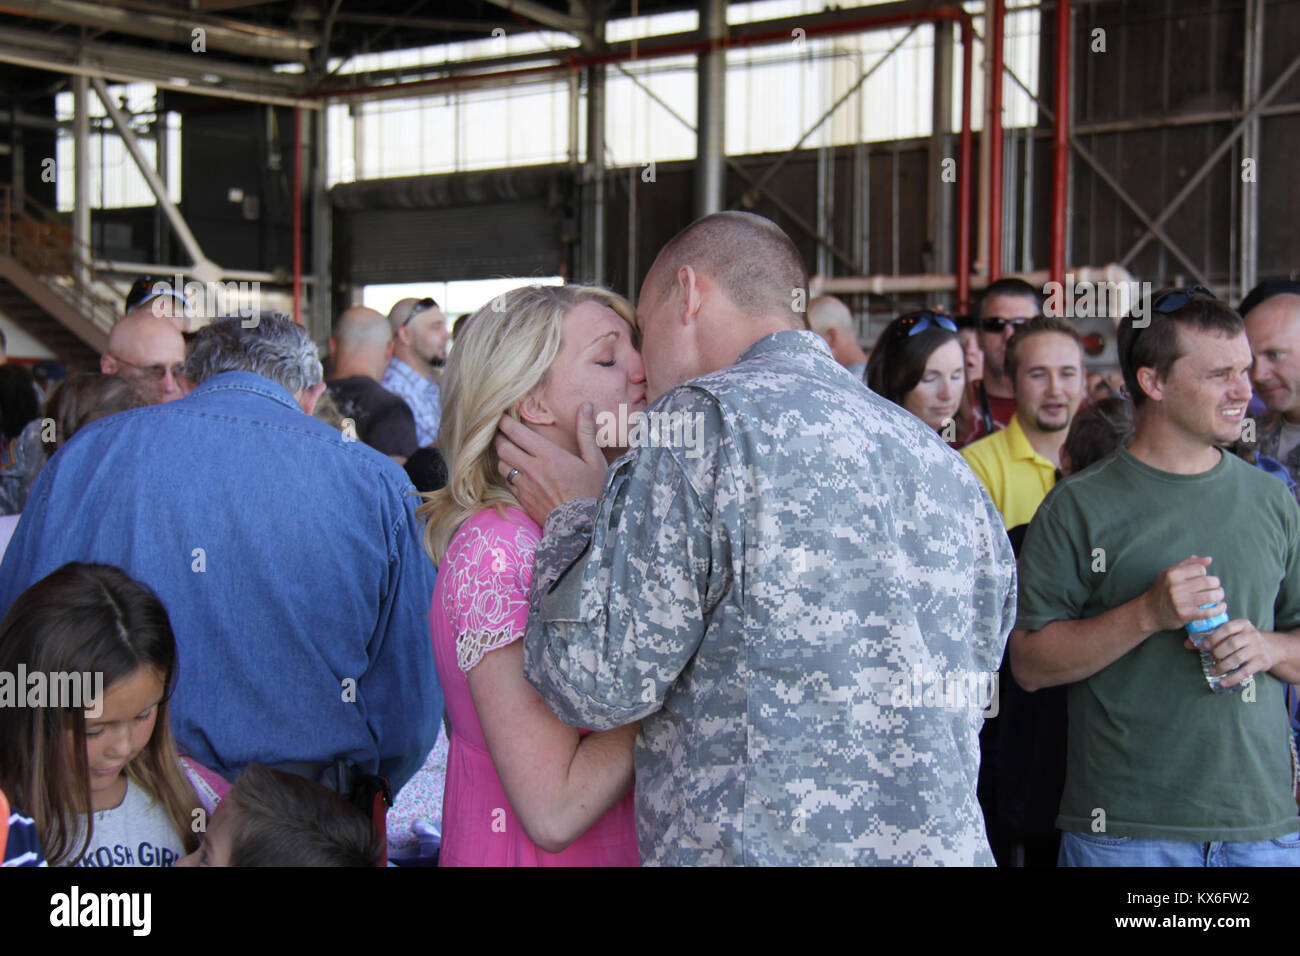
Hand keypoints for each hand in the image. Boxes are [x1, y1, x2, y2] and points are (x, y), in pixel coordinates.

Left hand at [494, 404, 607, 526]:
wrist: (582, 527)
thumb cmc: (592, 492)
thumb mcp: (594, 460)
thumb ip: (586, 432)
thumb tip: (585, 406)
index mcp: (549, 455)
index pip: (517, 433)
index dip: (505, 422)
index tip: (502, 416)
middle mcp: (532, 469)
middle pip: (503, 447)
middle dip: (499, 437)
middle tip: (501, 431)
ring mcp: (524, 485)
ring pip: (501, 464)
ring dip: (502, 456)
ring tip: (507, 450)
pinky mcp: (522, 500)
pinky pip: (506, 482)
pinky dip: (507, 474)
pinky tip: (514, 471)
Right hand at [1141, 555, 1225, 633]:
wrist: (1148, 612)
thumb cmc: (1161, 591)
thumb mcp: (1169, 573)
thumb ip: (1188, 564)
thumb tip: (1209, 559)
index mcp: (1172, 574)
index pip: (1200, 570)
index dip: (1205, 574)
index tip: (1203, 579)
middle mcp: (1176, 587)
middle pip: (1208, 582)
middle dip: (1216, 584)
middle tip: (1216, 588)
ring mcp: (1180, 602)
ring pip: (1211, 596)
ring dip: (1219, 595)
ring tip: (1219, 596)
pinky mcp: (1185, 615)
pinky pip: (1209, 612)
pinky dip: (1219, 609)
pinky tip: (1221, 607)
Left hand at [1184, 619, 1279, 687]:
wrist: (1272, 648)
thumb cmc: (1243, 640)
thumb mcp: (1232, 634)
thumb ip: (1211, 638)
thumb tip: (1186, 644)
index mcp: (1242, 624)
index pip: (1226, 628)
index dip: (1214, 637)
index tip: (1203, 646)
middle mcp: (1251, 635)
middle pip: (1231, 644)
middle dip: (1217, 653)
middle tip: (1209, 659)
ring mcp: (1258, 649)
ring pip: (1237, 658)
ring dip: (1222, 666)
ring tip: (1213, 671)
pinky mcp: (1261, 662)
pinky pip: (1245, 671)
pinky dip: (1233, 678)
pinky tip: (1223, 682)